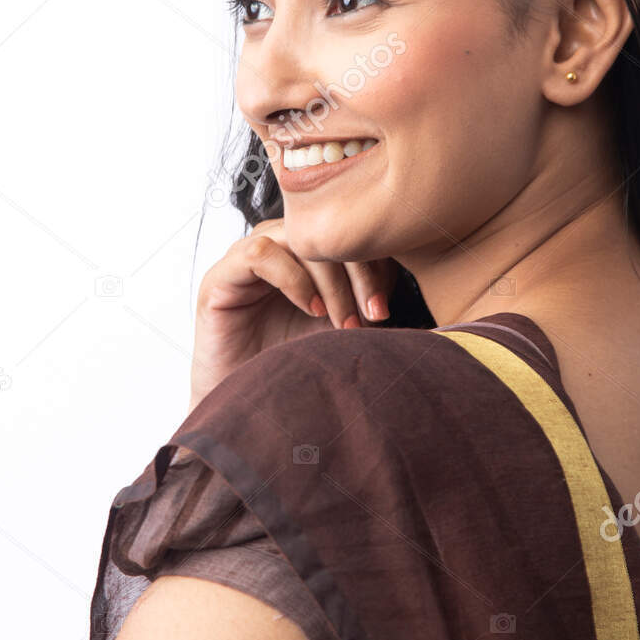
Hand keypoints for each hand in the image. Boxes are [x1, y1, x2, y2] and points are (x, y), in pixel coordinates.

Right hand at [189, 217, 398, 412]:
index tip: (384, 308)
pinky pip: (260, 253)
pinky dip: (292, 279)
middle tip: (371, 314)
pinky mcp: (220, 277)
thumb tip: (419, 285)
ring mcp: (245, 260)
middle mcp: (276, 249)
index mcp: (304, 256)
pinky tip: (310, 310)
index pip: (345, 233)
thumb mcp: (343, 331)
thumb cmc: (293, 368)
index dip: (372, 262)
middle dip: (357, 272)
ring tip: (341, 320)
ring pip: (298, 239)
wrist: (247, 408)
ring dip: (329, 279)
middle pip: (325, 231)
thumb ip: (369, 302)